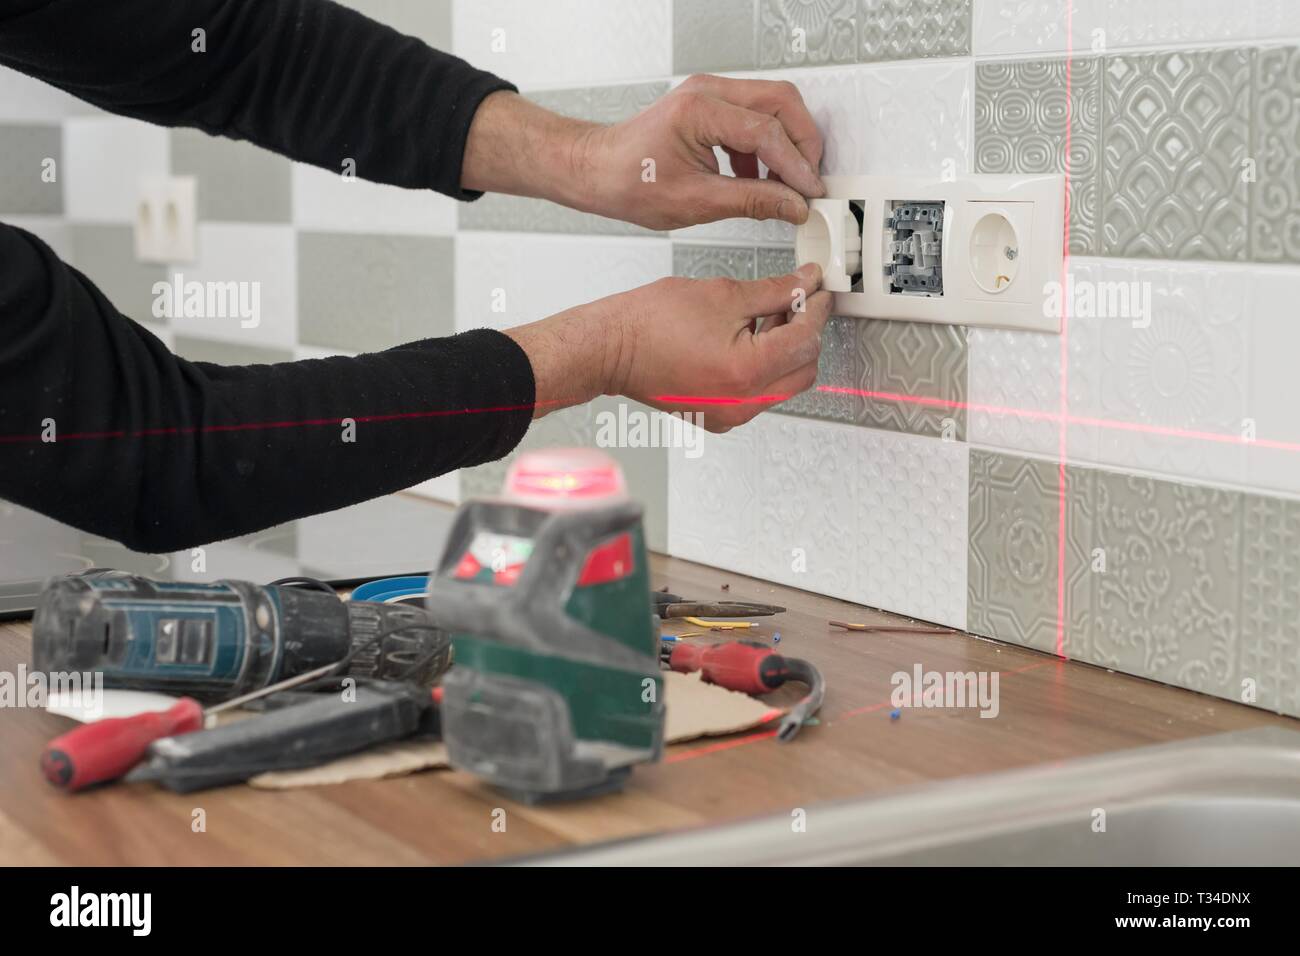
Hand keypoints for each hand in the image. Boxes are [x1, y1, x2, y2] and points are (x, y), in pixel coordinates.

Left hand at [462, 77, 825, 229]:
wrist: (596, 170)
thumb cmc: (629, 181)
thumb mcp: (695, 202)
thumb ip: (752, 201)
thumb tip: (791, 205)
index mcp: (701, 110)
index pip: (768, 132)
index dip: (796, 166)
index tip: (810, 193)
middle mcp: (708, 92)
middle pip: (782, 102)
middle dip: (804, 142)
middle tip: (810, 181)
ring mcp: (709, 94)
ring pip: (772, 105)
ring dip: (787, 143)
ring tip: (789, 183)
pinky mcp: (709, 106)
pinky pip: (754, 116)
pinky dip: (767, 145)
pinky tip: (761, 177)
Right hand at [504, 264, 831, 431]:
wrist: (610, 349)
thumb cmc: (649, 324)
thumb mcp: (723, 294)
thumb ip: (774, 290)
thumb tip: (804, 284)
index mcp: (747, 373)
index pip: (805, 339)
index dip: (816, 307)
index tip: (817, 288)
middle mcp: (742, 403)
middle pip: (804, 369)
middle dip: (806, 333)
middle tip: (798, 301)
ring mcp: (731, 414)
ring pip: (784, 384)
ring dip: (786, 351)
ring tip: (770, 316)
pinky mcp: (719, 415)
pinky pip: (759, 394)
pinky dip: (764, 367)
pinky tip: (751, 338)